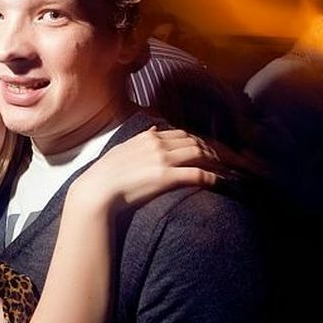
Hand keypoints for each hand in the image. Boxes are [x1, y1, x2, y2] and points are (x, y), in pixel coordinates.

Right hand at [71, 126, 218, 210]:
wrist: (96, 193)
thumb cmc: (104, 177)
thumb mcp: (121, 150)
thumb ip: (140, 140)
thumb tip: (154, 129)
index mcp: (147, 137)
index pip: (181, 134)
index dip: (198, 141)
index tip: (207, 149)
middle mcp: (157, 144)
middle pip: (194, 141)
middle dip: (213, 149)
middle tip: (226, 159)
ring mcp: (163, 160)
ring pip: (200, 154)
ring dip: (216, 161)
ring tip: (227, 170)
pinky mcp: (166, 177)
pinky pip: (197, 174)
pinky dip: (212, 177)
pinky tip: (220, 183)